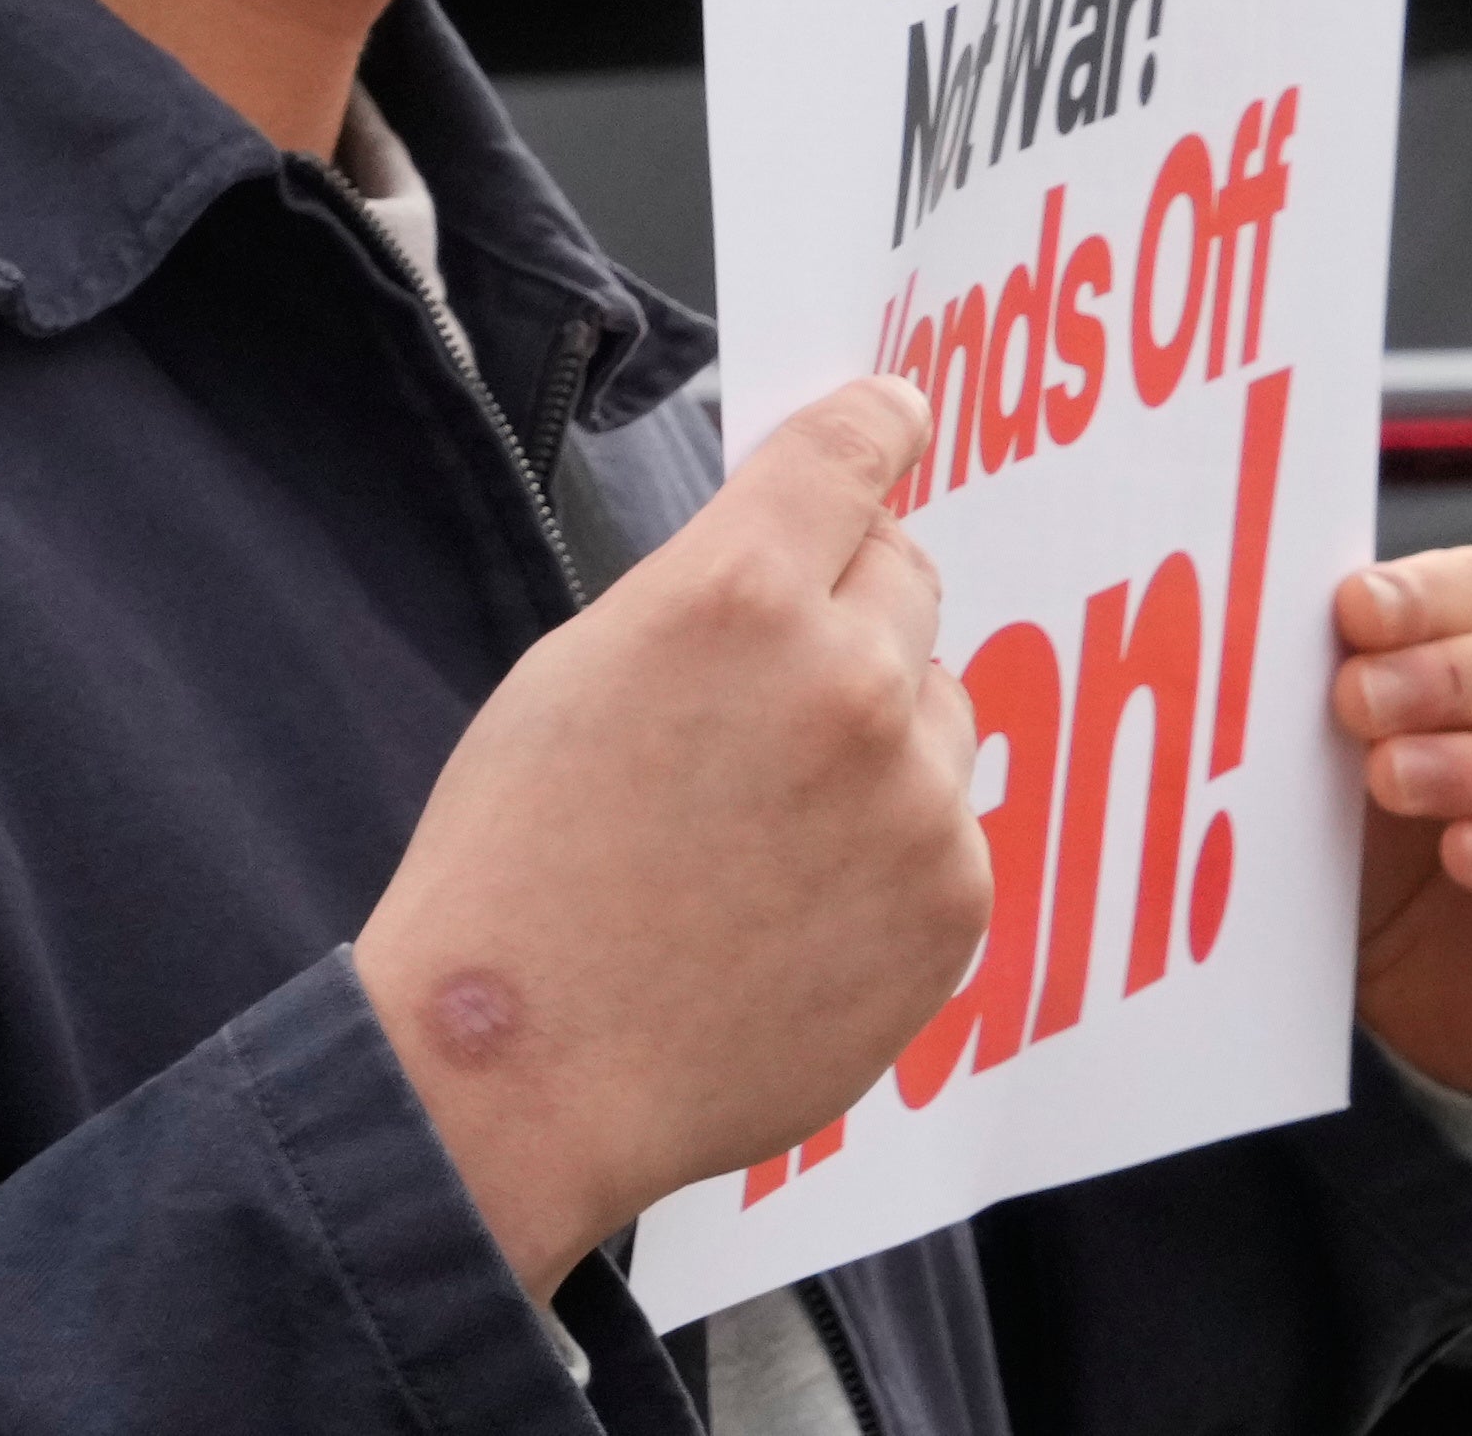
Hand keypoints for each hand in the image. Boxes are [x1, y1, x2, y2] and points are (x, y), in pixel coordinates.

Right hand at [355, 377, 988, 1293]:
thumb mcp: (577, 666)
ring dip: (880, 728)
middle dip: (853, 599)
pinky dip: (891, 844)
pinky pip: (950, 827)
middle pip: (908, 573)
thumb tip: (801, 562)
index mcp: (736, 594)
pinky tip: (793, 898)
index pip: (852, 454)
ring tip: (767, 819)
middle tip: (772, 678)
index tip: (896, 415)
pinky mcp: (953, 905)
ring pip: (940, 706)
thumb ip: (705, 594)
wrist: (529, 1056)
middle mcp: (849, 679)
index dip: (875, 425)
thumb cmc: (518, 862)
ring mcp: (916, 799)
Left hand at [1339, 546, 1471, 1097]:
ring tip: (1389, 778)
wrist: (1410, 967)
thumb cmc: (1389, 819)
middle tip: (1355, 700)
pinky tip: (1465, 855)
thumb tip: (1336, 608)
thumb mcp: (1360, 736)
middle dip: (1454, 679)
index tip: (1353, 610)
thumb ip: (1363, 666)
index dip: (1434, 597)